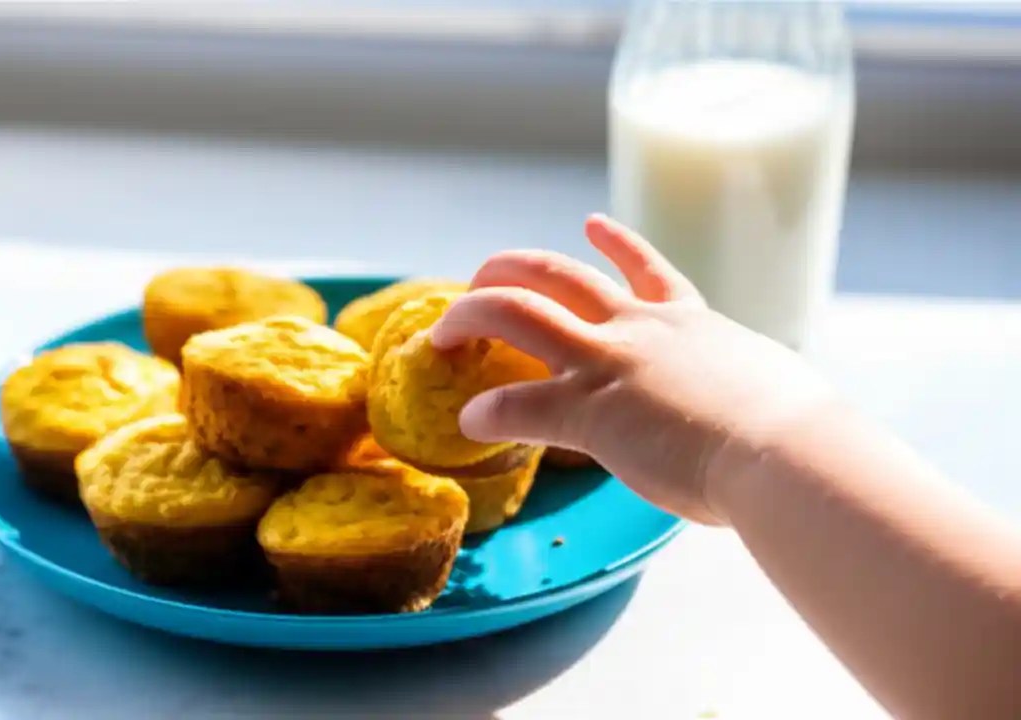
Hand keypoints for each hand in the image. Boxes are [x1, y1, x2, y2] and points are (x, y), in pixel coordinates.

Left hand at [431, 215, 836, 524]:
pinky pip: (515, 404)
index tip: (591, 224)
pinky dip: (486, 412)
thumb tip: (768, 410)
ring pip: (517, 311)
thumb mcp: (776, 390)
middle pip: (554, 272)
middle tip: (481, 278)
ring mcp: (610, 362)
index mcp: (689, 321)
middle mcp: (641, 327)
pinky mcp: (589, 411)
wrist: (790, 453)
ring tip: (441, 332)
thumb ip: (750, 391)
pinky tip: (469, 423)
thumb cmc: (801, 437)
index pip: (646, 268)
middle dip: (507, 269)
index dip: (615, 243)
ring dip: (470, 314)